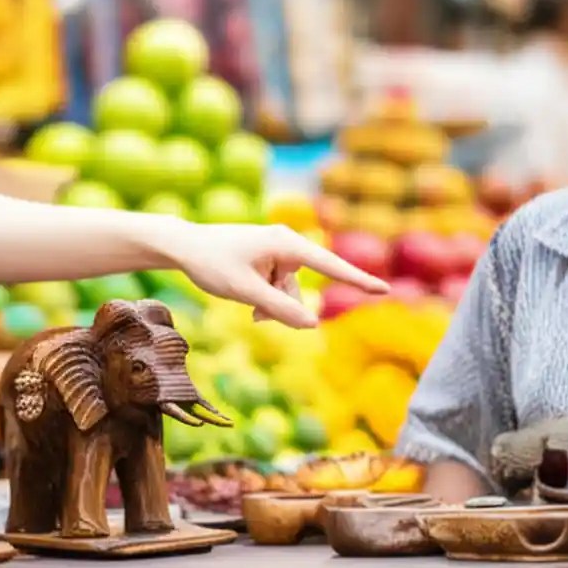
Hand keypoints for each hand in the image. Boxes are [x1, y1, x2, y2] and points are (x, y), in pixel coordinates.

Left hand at [164, 223, 388, 327]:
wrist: (183, 246)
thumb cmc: (212, 263)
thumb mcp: (246, 292)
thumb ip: (280, 309)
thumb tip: (313, 324)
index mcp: (286, 243)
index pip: (330, 265)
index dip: (357, 280)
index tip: (383, 290)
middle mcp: (287, 243)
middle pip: (301, 287)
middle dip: (284, 307)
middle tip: (256, 315)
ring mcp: (278, 251)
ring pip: (289, 291)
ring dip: (272, 305)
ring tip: (247, 309)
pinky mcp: (269, 258)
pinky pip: (278, 287)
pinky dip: (267, 298)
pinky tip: (249, 300)